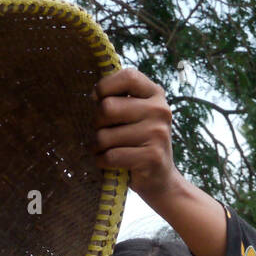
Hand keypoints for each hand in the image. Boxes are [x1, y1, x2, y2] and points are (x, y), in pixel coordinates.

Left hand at [91, 68, 182, 201]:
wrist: (161, 179)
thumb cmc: (138, 142)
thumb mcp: (135, 114)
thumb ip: (120, 100)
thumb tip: (95, 95)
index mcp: (155, 94)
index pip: (128, 77)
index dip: (105, 87)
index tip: (98, 99)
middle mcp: (160, 110)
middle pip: (108, 107)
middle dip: (97, 123)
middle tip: (103, 133)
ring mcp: (158, 133)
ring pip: (105, 136)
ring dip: (97, 146)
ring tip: (106, 150)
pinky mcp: (152, 156)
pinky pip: (111, 156)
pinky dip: (102, 161)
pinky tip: (109, 162)